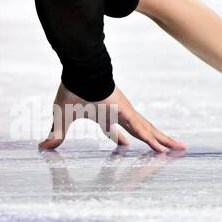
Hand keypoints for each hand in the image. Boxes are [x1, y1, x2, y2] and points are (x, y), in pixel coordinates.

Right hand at [40, 83, 185, 152]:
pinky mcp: (127, 111)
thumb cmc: (71, 90)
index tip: (126, 144)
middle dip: (152, 140)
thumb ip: (57, 133)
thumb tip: (42, 146)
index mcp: (103, 114)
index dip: (120, 137)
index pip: (114, 128)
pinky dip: (152, 139)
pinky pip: (141, 129)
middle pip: (139, 130)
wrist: (79, 72)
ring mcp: (125, 113)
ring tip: (178, 149)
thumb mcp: (62, 117)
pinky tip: (163, 148)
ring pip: (147, 130)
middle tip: (165, 150)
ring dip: (161, 140)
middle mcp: (118, 114)